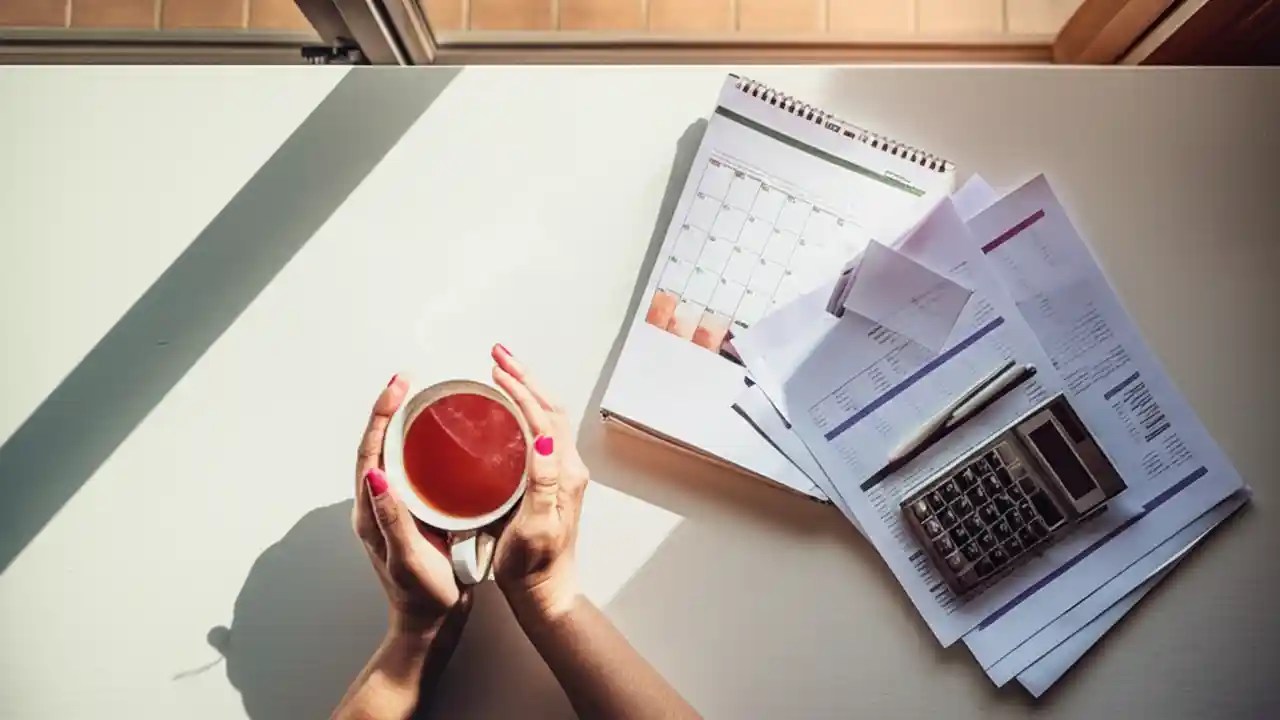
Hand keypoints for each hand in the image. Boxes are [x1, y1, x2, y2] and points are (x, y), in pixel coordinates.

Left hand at [354, 375, 471, 635]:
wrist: (430, 624)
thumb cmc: (424, 597)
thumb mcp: (409, 559)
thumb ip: (392, 520)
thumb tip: (376, 475)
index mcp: (370, 513)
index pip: (370, 451)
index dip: (382, 415)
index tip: (399, 386)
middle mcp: (375, 505)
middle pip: (376, 444)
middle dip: (389, 408)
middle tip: (408, 380)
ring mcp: (389, 508)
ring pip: (389, 453)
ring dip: (399, 422)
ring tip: (418, 396)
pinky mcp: (407, 512)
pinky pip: (406, 467)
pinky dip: (414, 443)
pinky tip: (433, 434)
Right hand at [489, 344, 589, 619]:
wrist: (544, 592)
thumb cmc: (533, 566)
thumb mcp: (536, 526)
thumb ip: (542, 483)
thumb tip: (543, 440)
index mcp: (564, 474)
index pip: (544, 417)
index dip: (521, 389)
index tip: (497, 369)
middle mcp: (567, 467)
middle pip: (549, 407)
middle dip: (524, 377)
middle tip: (498, 354)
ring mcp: (560, 472)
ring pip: (546, 416)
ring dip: (526, 388)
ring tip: (502, 369)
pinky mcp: (550, 480)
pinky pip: (540, 431)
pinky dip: (525, 409)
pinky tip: (507, 406)